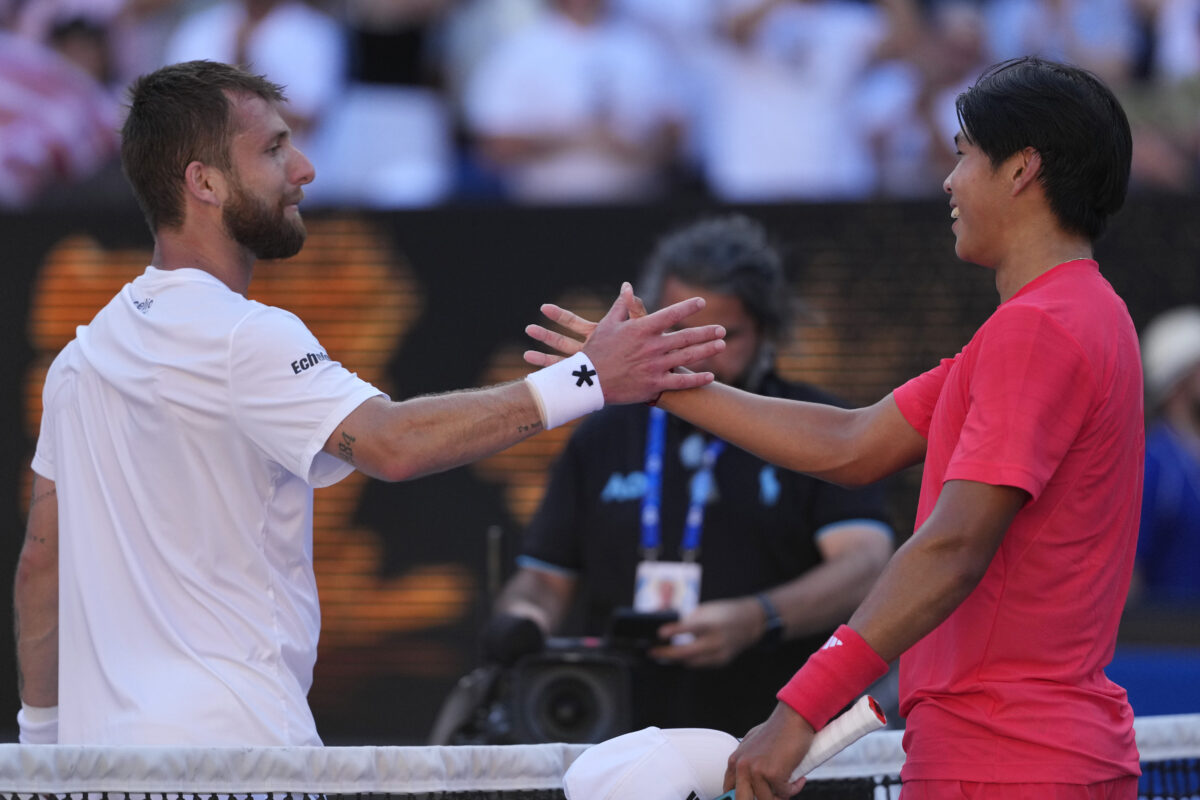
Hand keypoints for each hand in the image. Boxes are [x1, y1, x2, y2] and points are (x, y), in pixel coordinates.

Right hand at [524, 282, 724, 404]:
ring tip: (721, 345)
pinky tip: (710, 375)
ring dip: (707, 351)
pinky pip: (680, 383)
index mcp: (641, 330)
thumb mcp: (607, 325)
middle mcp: (651, 347)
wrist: (586, 382)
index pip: (670, 314)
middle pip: (685, 337)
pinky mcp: (653, 386)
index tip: (701, 302)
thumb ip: (622, 305)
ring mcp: (654, 367)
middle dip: (706, 332)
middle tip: (722, 329)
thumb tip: (627, 286)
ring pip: (687, 358)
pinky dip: (697, 379)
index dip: (687, 307)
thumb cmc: (596, 351)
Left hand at [648, 597, 761, 666]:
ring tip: (661, 654)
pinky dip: (688, 660)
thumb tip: (666, 629)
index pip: (691, 627)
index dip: (674, 631)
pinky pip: (700, 664)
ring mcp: (720, 653)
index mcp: (712, 622)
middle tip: (652, 651)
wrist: (751, 622)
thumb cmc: (724, 612)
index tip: (659, 633)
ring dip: (675, 659)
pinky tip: (679, 656)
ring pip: (691, 661)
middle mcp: (717, 640)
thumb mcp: (706, 609)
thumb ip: (687, 619)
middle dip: (667, 653)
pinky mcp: (721, 661)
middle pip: (687, 652)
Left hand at [724, 702, 813, 799]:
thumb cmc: (778, 730)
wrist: (793, 718)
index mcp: (736, 760)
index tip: (755, 797)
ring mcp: (756, 770)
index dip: (743, 797)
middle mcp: (742, 766)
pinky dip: (794, 788)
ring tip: (789, 784)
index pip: (729, 790)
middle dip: (761, 799)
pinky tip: (798, 778)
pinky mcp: (773, 774)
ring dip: (781, 795)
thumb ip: (748, 763)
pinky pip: (784, 793)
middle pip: (743, 799)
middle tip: (774, 795)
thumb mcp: (753, 746)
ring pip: (766, 799)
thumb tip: (749, 783)